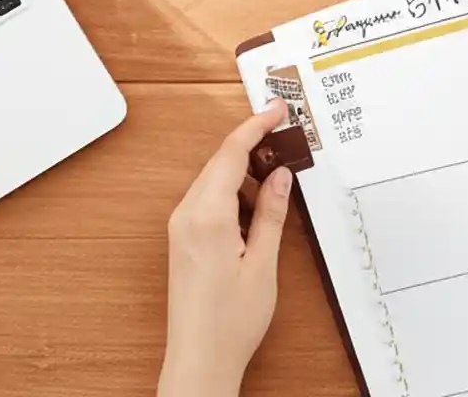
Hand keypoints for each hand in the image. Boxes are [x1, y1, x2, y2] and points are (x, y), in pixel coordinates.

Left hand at [159, 100, 292, 396]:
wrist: (199, 358)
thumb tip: (279, 176)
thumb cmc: (230, 321)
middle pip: (220, 161)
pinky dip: (234, 190)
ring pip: (214, 179)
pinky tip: (257, 201)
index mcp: (207, 217)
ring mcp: (182, 227)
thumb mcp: (264, 263)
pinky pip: (208, 199)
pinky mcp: (184, 239)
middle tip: (285, 132)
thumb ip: (272, 213)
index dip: (255, 125)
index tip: (275, 108)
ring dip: (245, 169)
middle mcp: (187, 216)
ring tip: (279, 171)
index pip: (230, 153)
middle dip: (252, 143)